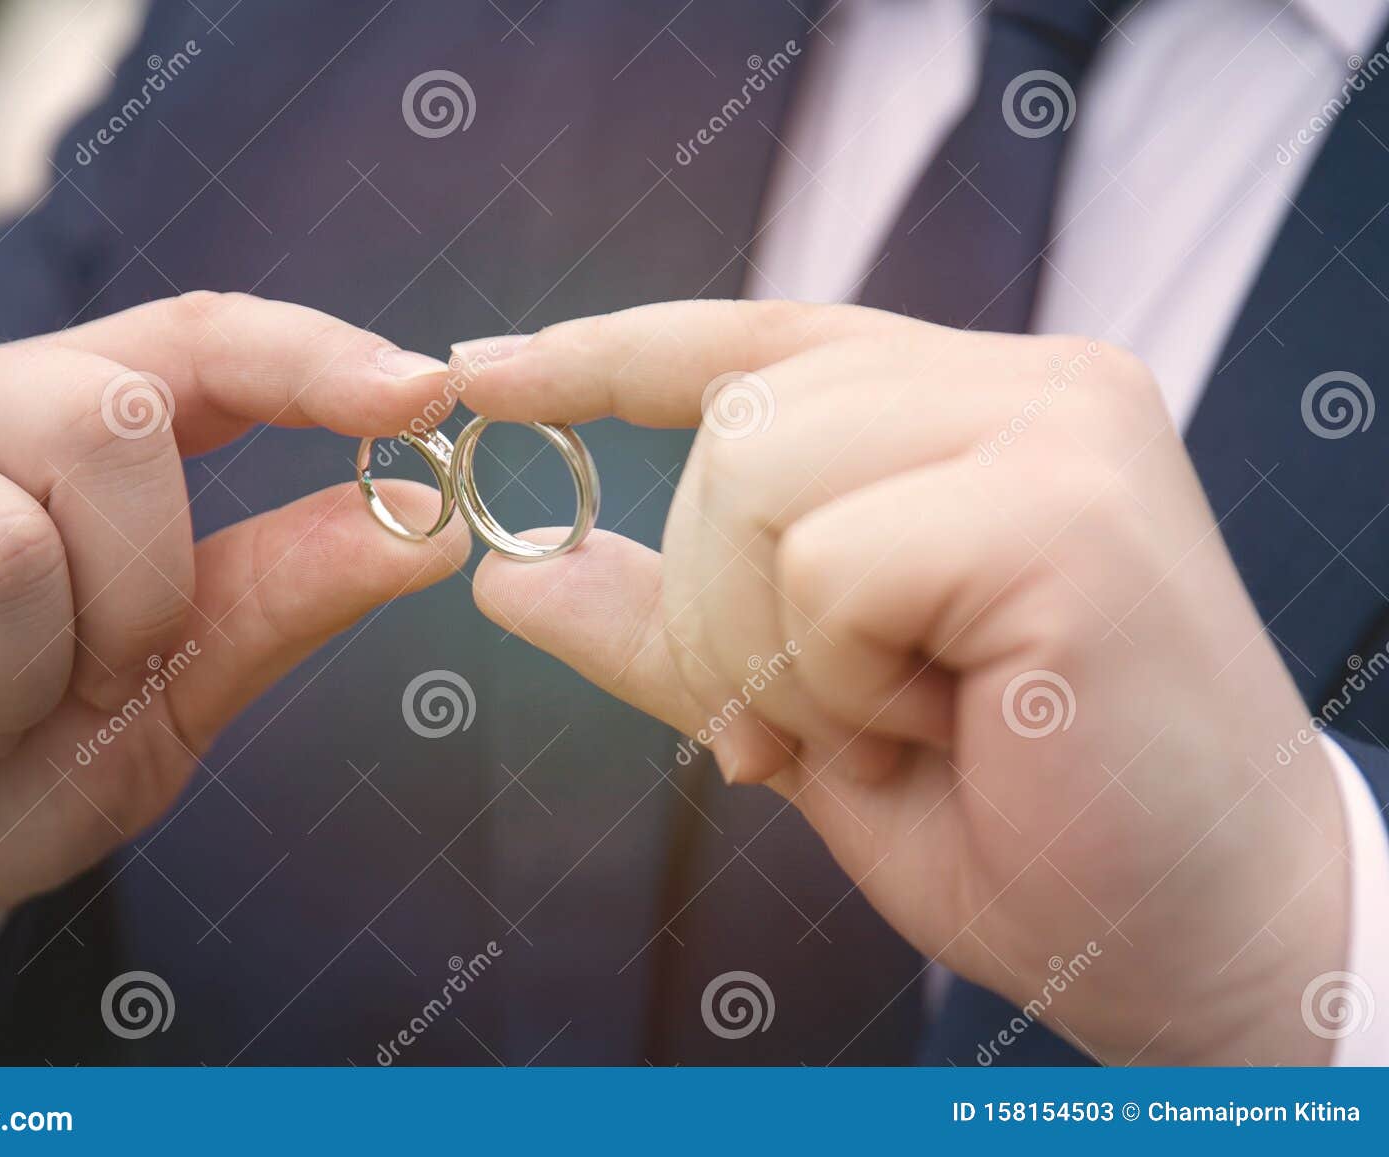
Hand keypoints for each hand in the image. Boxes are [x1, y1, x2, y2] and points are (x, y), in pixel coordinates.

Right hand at [0, 292, 466, 1053]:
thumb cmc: (5, 772)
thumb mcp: (170, 689)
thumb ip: (280, 595)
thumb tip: (427, 525)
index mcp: (65, 420)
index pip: (204, 338)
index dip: (315, 355)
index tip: (426, 390)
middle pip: (111, 426)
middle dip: (129, 597)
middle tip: (77, 677)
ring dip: (13, 687)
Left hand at [459, 301, 1348, 1064]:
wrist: (1199, 939)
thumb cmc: (1014, 819)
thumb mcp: (801, 711)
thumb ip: (662, 626)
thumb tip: (506, 571)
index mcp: (968, 411)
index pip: (753, 345)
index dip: (606, 356)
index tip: (484, 372)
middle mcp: (1023, 385)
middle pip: (734, 424)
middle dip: (711, 604)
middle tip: (795, 725)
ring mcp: (1056, 427)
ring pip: (760, 474)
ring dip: (777, 646)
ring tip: (889, 725)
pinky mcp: (1069, 505)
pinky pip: (831, 561)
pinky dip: (839, 678)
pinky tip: (940, 726)